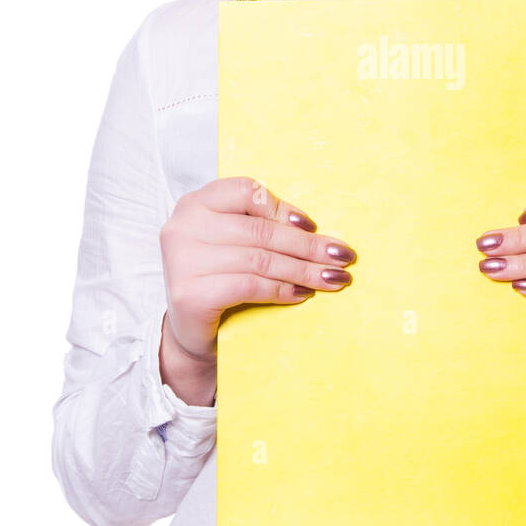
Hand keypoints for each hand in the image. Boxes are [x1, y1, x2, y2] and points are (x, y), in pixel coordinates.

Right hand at [159, 176, 355, 363]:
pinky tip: (302, 294)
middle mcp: (182, 227)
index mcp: (195, 204)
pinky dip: (282, 290)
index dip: (283, 209)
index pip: (245, 191)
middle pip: (260, 230)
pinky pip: (249, 286)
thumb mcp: (234, 245)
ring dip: (303, 270)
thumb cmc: (218, 282)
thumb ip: (259, 228)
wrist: (191, 334)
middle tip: (342, 257)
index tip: (314, 227)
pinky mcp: (190, 294)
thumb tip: (316, 232)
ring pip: (260, 259)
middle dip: (308, 246)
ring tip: (333, 279)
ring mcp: (183, 261)